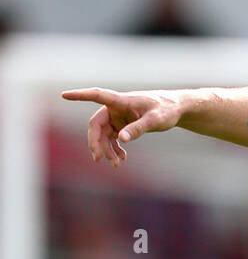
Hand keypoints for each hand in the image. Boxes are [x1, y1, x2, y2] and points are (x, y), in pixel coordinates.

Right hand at [60, 87, 183, 165]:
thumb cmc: (166, 110)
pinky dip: (114, 148)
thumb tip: (121, 139)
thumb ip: (138, 129)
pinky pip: (111, 138)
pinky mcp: (121, 124)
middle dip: (95, 142)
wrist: (174, 109)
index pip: (96, 95)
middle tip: (99, 159)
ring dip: (106, 149)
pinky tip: (122, 158)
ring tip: (116, 164)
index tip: (64, 94)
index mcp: (121, 101)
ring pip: (103, 134)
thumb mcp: (155, 120)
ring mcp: (117, 117)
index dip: (80, 95)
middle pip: (96, 124)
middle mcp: (115, 107)